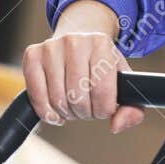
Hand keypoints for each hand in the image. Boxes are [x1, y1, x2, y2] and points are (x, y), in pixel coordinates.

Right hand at [22, 0, 146, 132]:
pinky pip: (36, 96)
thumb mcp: (123, 81)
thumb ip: (132, 108)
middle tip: (87, 107)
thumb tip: (116, 126)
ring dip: (66, 113)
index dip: (104, 110)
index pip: (102, 92)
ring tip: (73, 105)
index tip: (103, 107)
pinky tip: (55, 111)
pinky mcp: (32, 55)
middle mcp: (74, 41)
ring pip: (58, 100)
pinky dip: (46, 112)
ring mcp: (50, 47)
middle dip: (85, 113)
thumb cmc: (101, 65)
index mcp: (101, 44)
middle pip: (78, 98)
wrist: (78, 37)